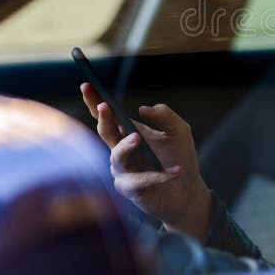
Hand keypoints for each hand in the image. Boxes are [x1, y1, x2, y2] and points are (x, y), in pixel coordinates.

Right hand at [81, 83, 211, 240]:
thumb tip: (143, 108)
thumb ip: (165, 116)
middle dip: (104, 119)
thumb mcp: (179, 131)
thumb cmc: (179, 157)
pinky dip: (158, 175)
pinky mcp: (129, 189)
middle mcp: (121, 151)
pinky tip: (175, 171)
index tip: (86, 85)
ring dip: (125, 146)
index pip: (108, 116)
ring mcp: (122, 171)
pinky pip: (138, 180)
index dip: (95, 101)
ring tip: (138, 138)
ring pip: (117, 156)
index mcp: (128, 133)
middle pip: (105, 132)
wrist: (188, 190)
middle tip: (105, 106)